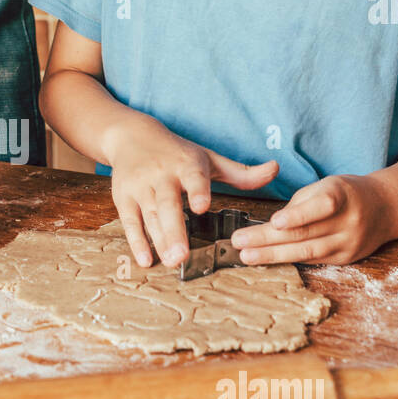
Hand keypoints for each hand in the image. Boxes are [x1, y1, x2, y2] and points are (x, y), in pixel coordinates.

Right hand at [108, 121, 278, 268]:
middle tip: (182, 255)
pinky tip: (146, 259)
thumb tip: (274, 170)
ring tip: (172, 262)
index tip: (201, 207)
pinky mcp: (123, 197)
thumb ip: (241, 172)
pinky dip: (136, 241)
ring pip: (149, 216)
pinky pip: (129, 221)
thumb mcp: (208, 158)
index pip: (193, 176)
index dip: (197, 190)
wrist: (130, 137)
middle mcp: (160, 174)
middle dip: (173, 230)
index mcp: (186, 163)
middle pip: (167, 204)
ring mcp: (139, 187)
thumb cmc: (176, 152)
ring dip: (159, 240)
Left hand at [231, 174, 397, 264]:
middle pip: (306, 233)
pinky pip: (313, 259)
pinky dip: (288, 259)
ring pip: (307, 252)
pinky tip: (266, 259)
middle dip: (268, 239)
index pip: (321, 206)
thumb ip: (301, 203)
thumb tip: (272, 224)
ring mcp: (349, 243)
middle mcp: (349, 221)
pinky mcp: (346, 258)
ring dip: (273, 255)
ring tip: (246, 256)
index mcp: (343, 195)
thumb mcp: (327, 185)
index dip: (299, 215)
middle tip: (239, 242)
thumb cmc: (348, 193)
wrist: (387, 208)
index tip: (275, 222)